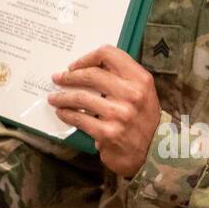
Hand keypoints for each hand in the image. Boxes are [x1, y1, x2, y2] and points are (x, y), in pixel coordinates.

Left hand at [47, 44, 159, 177]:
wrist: (154, 153)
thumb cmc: (143, 119)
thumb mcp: (142, 92)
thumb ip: (122, 77)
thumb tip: (87, 67)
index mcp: (140, 79)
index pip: (109, 54)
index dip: (87, 57)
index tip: (75, 65)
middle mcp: (132, 94)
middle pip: (91, 74)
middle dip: (69, 76)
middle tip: (58, 78)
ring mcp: (119, 114)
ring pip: (81, 97)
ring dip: (63, 97)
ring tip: (54, 98)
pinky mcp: (108, 133)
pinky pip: (79, 119)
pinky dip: (66, 114)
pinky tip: (62, 113)